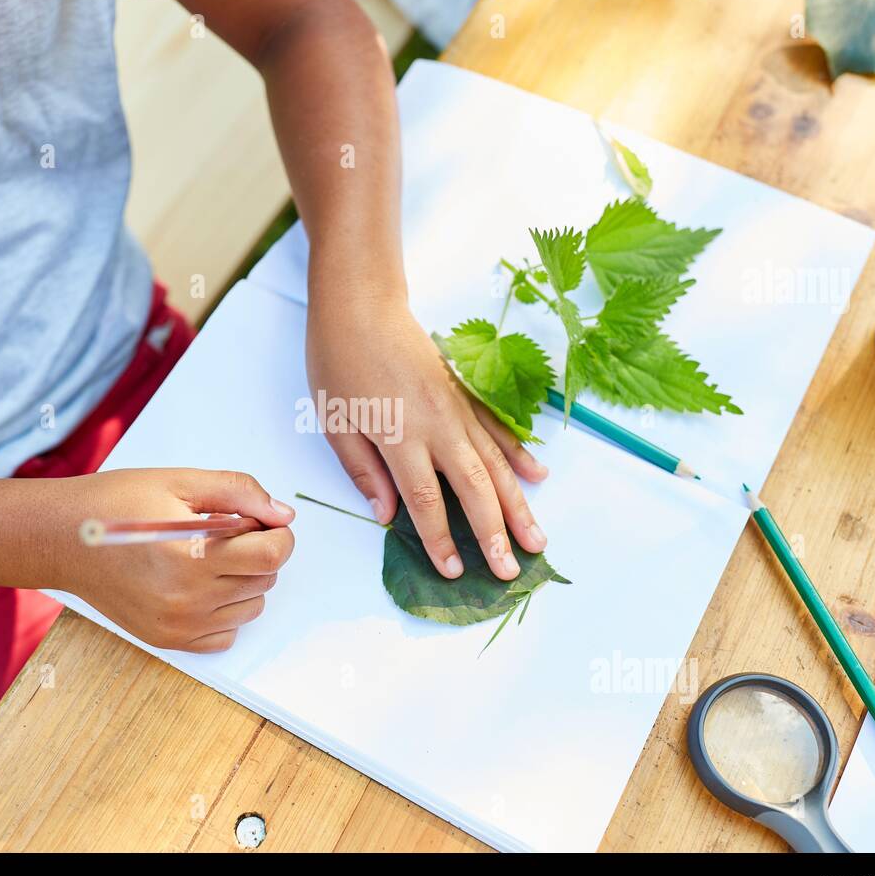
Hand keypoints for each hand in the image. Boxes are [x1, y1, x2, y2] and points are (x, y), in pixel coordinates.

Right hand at [55, 468, 295, 651]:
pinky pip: (225, 634)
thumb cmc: (116, 504)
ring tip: (207, 557)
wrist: (62, 539)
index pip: (272, 556)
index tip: (263, 523)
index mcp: (193, 555)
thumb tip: (283, 515)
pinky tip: (199, 585)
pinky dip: (224, 611)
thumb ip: (240, 493)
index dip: (278, 534)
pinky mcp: (168, 639)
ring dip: (243, 581)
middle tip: (225, 532)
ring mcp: (178, 625)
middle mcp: (188, 598)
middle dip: (258, 552)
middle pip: (265, 580)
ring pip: (250, 607)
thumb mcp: (180, 482)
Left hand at [306, 300, 548, 581]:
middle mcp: (438, 424)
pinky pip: (499, 428)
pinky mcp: (466, 392)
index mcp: (400, 435)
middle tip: (511, 571)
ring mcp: (458, 407)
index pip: (426, 499)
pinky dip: (520, 453)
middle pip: (474, 488)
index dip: (441, 538)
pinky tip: (538, 476)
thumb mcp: (335, 421)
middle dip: (495, 534)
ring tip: (539, 540)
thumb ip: (364, 470)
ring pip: (496, 463)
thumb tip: (387, 515)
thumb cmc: (338, 361)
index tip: (453, 571)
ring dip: (519, 504)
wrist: (361, 303)